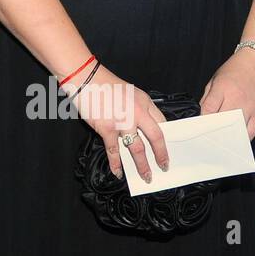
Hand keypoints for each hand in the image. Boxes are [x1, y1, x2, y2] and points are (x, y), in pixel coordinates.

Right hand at [70, 65, 168, 181]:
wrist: (85, 79)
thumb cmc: (106, 84)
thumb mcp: (131, 91)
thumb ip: (140, 108)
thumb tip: (145, 128)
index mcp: (145, 102)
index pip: (163, 123)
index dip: (166, 139)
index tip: (168, 150)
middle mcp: (137, 113)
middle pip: (155, 139)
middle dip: (161, 156)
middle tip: (164, 167)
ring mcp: (123, 122)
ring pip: (137, 149)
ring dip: (142, 165)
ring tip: (146, 176)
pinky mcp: (107, 129)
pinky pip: (114, 151)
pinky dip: (116, 164)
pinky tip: (118, 172)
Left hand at [201, 48, 254, 139]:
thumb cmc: (236, 69)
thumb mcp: (215, 79)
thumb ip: (207, 98)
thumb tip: (202, 114)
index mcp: (222, 89)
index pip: (208, 109)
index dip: (201, 121)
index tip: (198, 127)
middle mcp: (236, 99)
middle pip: (222, 122)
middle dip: (213, 131)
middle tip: (207, 137)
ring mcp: (249, 107)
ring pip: (236, 129)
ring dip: (227, 137)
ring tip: (220, 142)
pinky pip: (251, 132)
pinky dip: (242, 138)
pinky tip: (236, 139)